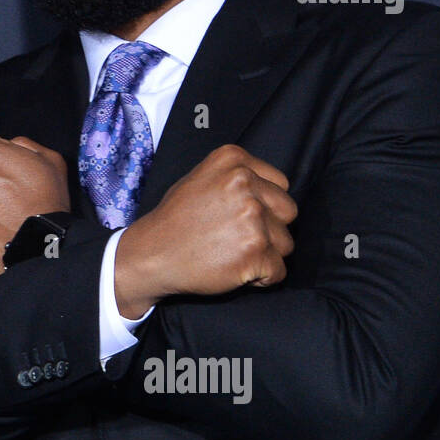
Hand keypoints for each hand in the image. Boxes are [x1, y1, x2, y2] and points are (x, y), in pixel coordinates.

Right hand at [113, 144, 296, 317]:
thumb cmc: (174, 220)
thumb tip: (269, 192)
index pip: (281, 185)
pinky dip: (261, 278)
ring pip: (286, 243)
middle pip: (288, 212)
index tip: (239, 216)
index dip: (264, 205)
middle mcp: (245, 184)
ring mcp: (252, 218)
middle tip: (236, 237)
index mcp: (234, 161)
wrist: (151, 255)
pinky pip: (279, 271)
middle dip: (270, 228)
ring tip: (231, 253)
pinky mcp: (255, 251)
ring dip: (265, 254)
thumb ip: (236, 178)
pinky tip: (235, 270)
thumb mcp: (200, 179)